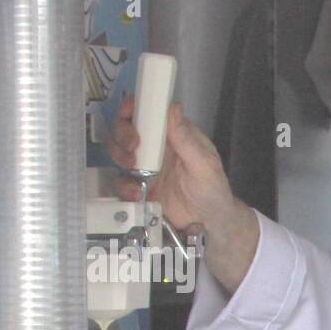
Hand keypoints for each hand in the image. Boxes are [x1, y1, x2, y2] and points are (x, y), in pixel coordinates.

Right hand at [108, 95, 244, 234]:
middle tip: (133, 147)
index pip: (148, 112)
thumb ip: (187, 139)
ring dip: (119, 156)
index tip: (128, 115)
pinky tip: (138, 194)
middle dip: (122, 133)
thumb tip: (173, 107)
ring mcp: (144, 166)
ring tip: (133, 168)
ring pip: (118, 151)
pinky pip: (120, 181)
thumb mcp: (204, 164)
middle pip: (125, 128)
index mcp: (173, 135)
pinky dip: (124, 186)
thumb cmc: (212, 189)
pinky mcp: (138, 186)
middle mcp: (155, 147)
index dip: (132, 108)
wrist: (208, 222)